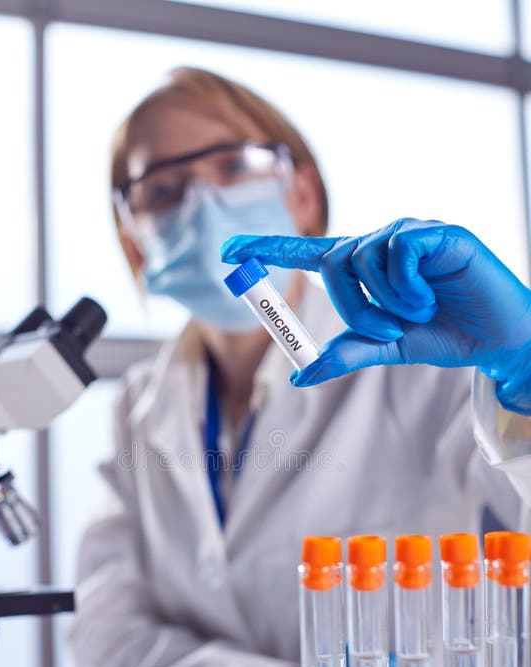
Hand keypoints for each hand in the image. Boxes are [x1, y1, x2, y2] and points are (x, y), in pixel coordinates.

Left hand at [222, 219, 530, 413]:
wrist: (498, 339)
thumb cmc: (446, 336)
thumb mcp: (388, 346)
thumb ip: (346, 353)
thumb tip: (295, 374)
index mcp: (364, 271)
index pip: (307, 252)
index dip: (267, 248)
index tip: (228, 250)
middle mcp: (380, 245)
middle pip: (332, 262)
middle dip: (352, 308)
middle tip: (389, 329)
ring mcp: (407, 234)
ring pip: (361, 256)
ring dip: (383, 302)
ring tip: (418, 314)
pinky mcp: (436, 232)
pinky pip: (395, 250)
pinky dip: (405, 285)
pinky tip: (429, 298)